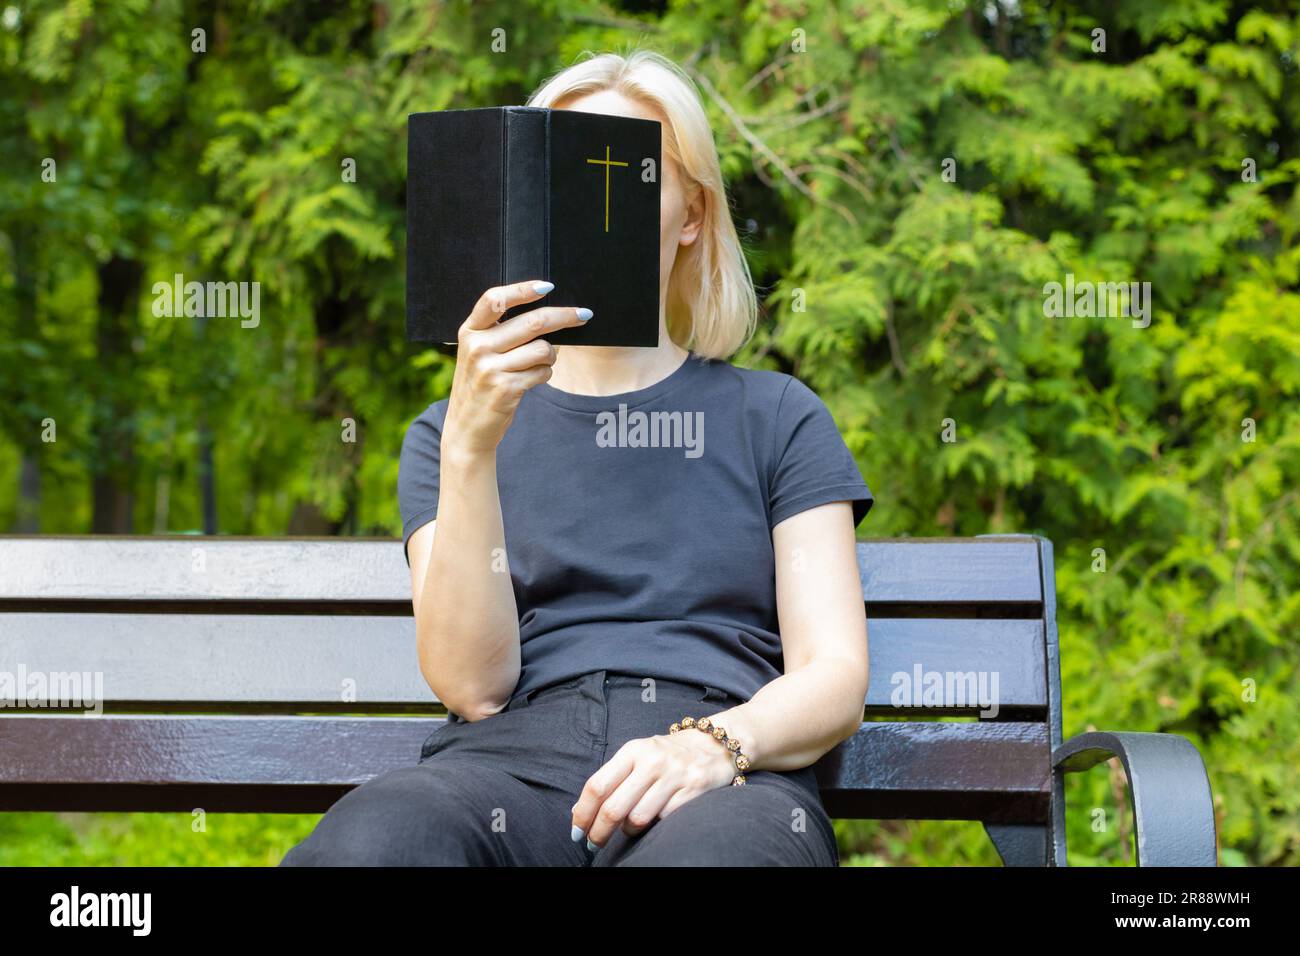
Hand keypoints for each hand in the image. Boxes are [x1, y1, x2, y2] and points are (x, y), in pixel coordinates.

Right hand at [443, 279, 591, 455]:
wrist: (466, 429)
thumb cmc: (480, 385)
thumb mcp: (479, 353)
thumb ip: (502, 332)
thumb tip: (552, 314)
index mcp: (469, 331)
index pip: (495, 299)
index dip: (523, 290)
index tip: (548, 286)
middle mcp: (477, 347)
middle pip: (533, 322)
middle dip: (565, 316)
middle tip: (585, 314)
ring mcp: (490, 369)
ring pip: (543, 349)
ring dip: (551, 357)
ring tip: (539, 364)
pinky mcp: (505, 389)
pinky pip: (543, 372)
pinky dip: (545, 374)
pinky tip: (532, 380)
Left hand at [570, 728, 736, 848]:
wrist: (714, 745)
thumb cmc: (666, 756)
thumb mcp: (637, 756)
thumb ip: (611, 779)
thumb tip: (579, 812)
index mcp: (633, 750)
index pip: (597, 785)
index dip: (583, 813)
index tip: (577, 832)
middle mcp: (652, 761)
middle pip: (614, 808)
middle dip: (599, 833)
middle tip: (593, 844)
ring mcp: (674, 776)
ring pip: (637, 819)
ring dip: (628, 831)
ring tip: (629, 827)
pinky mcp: (693, 790)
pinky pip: (663, 820)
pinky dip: (654, 826)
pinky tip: (655, 818)